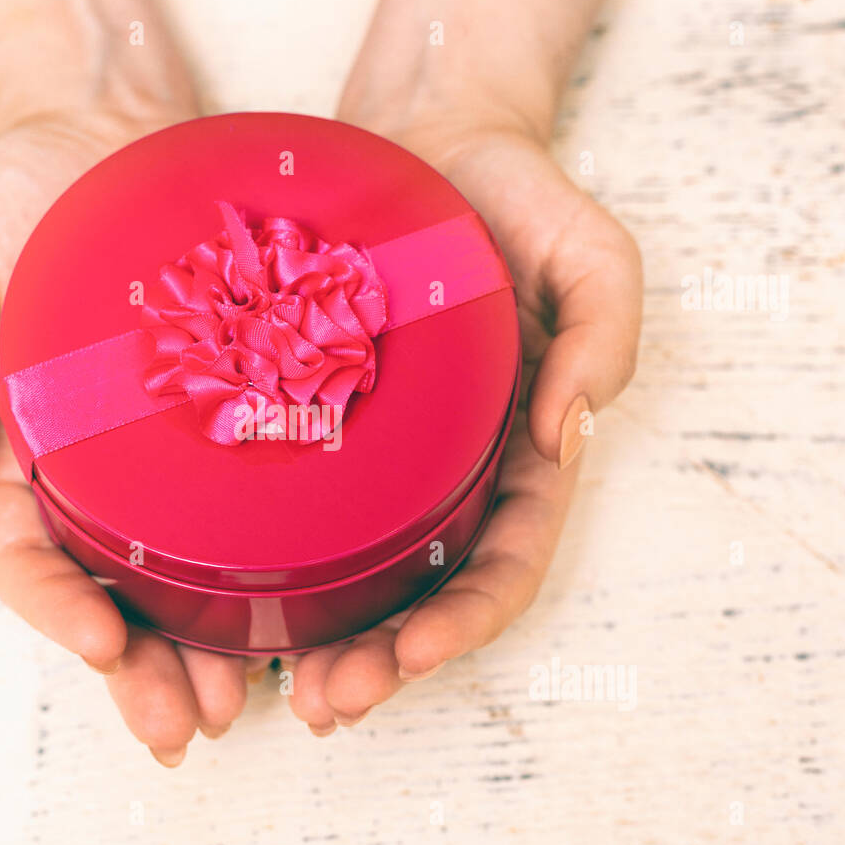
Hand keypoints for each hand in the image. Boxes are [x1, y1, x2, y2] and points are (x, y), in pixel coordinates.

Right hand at [0, 105, 256, 765]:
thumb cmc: (22, 197)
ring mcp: (165, 452)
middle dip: (143, 668)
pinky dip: (266, 569)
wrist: (114, 133)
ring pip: (184, 571)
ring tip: (243, 701)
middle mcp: (95, 469)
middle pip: (112, 589)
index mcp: (21, 451)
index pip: (30, 553)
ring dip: (208, 646)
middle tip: (186, 728)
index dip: (59, 610)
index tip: (102, 647)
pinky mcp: (232, 418)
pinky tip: (295, 614)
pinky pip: (250, 504)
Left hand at [285, 105, 641, 732]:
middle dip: (384, 660)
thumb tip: (571, 430)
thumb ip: (607, 332)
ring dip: (326, 641)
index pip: (505, 562)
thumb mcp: (591, 251)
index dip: (466, 620)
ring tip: (277, 689)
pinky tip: (236, 604)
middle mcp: (452, 472)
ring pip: (357, 574)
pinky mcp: (322, 425)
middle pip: (425, 593)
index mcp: (521, 452)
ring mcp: (385, 457)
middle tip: (326, 703)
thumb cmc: (514, 195)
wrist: (426, 141)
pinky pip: (298, 510)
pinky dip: (275, 569)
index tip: (415, 657)